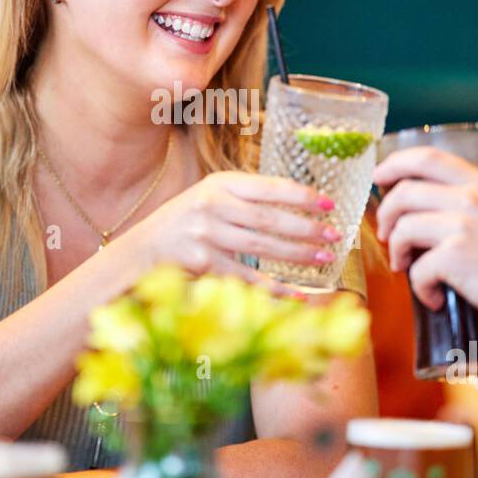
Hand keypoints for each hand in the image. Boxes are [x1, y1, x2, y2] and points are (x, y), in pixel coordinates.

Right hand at [125, 171, 341, 288]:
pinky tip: (297, 293)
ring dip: (298, 256)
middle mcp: (212, 206)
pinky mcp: (203, 265)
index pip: (270, 188)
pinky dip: (275, 288)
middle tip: (335, 236)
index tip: (330, 204)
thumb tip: (299, 206)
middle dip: (307, 229)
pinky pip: (247, 278)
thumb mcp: (211, 197)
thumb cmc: (186, 221)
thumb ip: (246, 198)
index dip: (303, 196)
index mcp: (220, 184)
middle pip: (271, 220)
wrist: (142, 248)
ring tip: (324, 260)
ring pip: (263, 249)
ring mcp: (206, 236)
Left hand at [373, 147, 477, 334]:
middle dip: (386, 215)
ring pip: (402, 228)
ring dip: (397, 251)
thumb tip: (444, 210)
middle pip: (403, 191)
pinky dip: (420, 287)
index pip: (427, 157)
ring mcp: (462, 225)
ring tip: (407, 268)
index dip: (395, 164)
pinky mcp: (455, 256)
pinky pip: (416, 268)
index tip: (379, 177)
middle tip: (387, 236)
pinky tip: (435, 297)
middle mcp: (470, 197)